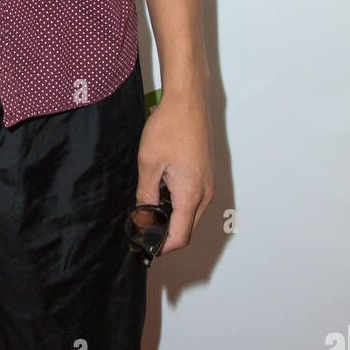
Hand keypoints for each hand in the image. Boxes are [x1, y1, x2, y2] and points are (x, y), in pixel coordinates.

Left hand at [135, 81, 214, 255]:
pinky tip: (160, 195)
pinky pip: (194, 201)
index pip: (179, 237)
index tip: (144, 248)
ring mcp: (208, 183)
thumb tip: (143, 221)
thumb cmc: (168, 128)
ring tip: (147, 214)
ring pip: (191, 216)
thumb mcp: (149, 164)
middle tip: (141, 232)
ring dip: (172, 221)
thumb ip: (146, 196)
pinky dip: (179, 207)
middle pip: (187, 230)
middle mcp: (205, 193)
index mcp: (191, 195)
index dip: (161, 247)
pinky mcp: (206, 174)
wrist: (188, 101)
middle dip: (166, 237)